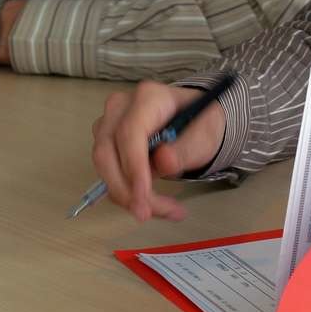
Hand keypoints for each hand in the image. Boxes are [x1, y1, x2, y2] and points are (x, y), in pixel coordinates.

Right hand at [91, 81, 226, 221]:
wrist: (194, 122)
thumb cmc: (199, 124)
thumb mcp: (205, 136)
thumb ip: (186, 148)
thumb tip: (163, 162)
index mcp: (149, 97)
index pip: (130, 133)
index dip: (133, 167)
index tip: (143, 197)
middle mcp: (121, 107)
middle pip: (107, 152)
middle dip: (125, 189)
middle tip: (149, 214)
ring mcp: (109, 124)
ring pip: (105, 167)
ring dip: (129, 195)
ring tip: (166, 210)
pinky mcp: (106, 143)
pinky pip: (109, 173)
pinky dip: (128, 194)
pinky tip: (154, 204)